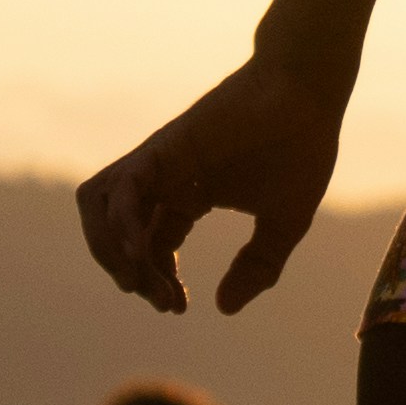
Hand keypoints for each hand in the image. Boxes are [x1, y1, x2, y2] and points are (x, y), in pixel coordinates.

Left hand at [79, 47, 352, 316]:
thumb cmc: (300, 149)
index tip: (180, 307)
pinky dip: (119, 223)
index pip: (151, 245)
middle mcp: (163, 179)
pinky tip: (140, 254)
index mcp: (187, 195)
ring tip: (137, 280)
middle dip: (128, 273)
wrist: (309, 95)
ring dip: (107, 249)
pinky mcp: (161, 148)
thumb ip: (257, 267)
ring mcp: (158, 162)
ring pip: (96, 206)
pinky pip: (119, 189)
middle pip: (113, 231)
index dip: (157, 281)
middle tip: (163, 301)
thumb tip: (223, 309)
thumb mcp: (283, 225)